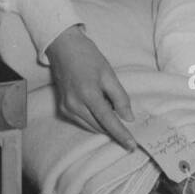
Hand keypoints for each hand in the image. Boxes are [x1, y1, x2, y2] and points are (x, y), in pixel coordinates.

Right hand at [44, 26, 136, 148]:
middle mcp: (75, 105)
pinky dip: (95, 120)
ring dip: (105, 125)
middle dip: (114, 130)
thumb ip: (120, 97)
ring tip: (114, 112)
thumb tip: (128, 118)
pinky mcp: (63, 108)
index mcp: (88, 95)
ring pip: (91, 126)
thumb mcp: (109, 75)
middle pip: (99, 126)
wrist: (64, 48)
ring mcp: (67, 108)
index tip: (131, 145)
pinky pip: (82, 121)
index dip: (121, 134)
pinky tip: (102, 109)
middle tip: (130, 129)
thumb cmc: (89, 58)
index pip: (108, 121)